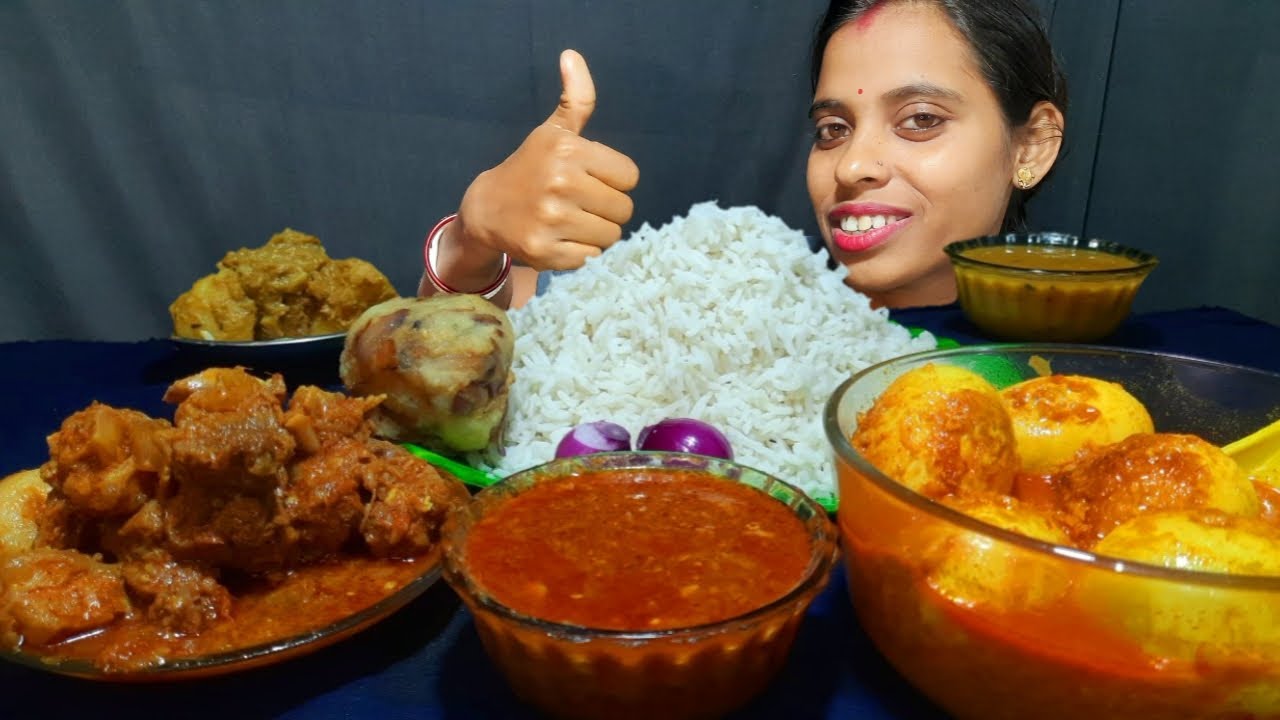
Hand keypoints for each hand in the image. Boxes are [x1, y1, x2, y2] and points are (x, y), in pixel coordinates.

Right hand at [454, 49, 639, 270]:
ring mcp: (552, 220)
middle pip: (624, 209)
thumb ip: (575, 98)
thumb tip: (572, 56)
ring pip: (610, 237)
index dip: (614, 180)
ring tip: (571, 222)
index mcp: (568, 151)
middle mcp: (561, 184)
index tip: (591, 179)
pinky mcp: (544, 251)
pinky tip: (559, 238)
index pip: (629, 177)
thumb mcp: (552, 131)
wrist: (486, 209)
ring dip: (596, 233)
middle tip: (580, 204)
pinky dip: (579, 253)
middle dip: (607, 209)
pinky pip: (589, 258)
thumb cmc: (530, 167)